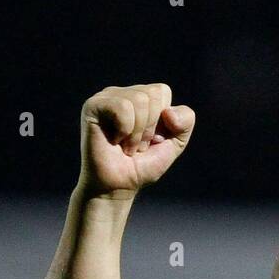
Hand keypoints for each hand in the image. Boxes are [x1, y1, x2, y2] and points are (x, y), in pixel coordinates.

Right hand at [77, 83, 195, 197]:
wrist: (118, 187)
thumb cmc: (141, 166)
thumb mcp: (173, 145)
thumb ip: (185, 122)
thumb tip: (168, 112)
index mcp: (140, 97)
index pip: (163, 91)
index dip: (161, 122)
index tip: (149, 140)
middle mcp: (122, 93)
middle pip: (152, 95)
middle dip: (150, 128)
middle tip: (135, 145)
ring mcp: (106, 97)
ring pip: (139, 101)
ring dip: (137, 133)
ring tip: (125, 146)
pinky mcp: (93, 106)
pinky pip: (123, 108)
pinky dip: (125, 130)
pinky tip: (114, 140)